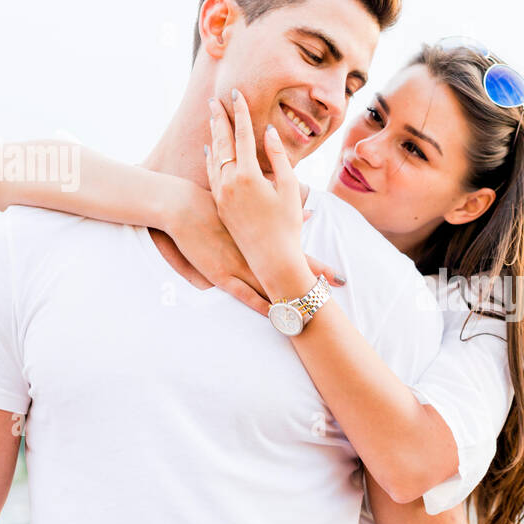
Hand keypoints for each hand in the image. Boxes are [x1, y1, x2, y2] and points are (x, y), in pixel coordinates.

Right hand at [166, 179, 342, 316]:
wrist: (184, 207)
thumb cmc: (223, 207)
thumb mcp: (253, 209)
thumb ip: (285, 217)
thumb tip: (312, 214)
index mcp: (265, 238)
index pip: (299, 257)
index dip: (319, 269)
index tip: (339, 279)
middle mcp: (256, 254)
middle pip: (289, 275)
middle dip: (311, 289)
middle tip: (333, 299)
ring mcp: (239, 265)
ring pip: (269, 288)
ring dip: (287, 302)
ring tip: (308, 317)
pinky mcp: (220, 274)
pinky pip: (244, 295)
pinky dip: (261, 306)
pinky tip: (274, 316)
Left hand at [206, 90, 320, 299]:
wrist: (272, 259)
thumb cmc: (287, 226)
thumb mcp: (290, 189)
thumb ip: (278, 157)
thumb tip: (268, 132)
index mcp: (248, 175)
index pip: (242, 135)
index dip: (241, 113)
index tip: (236, 94)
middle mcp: (230, 182)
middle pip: (222, 142)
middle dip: (219, 119)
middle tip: (214, 101)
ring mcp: (222, 195)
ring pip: (214, 158)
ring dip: (214, 137)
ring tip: (212, 120)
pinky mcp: (220, 206)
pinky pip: (211, 175)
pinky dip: (210, 159)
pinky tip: (209, 151)